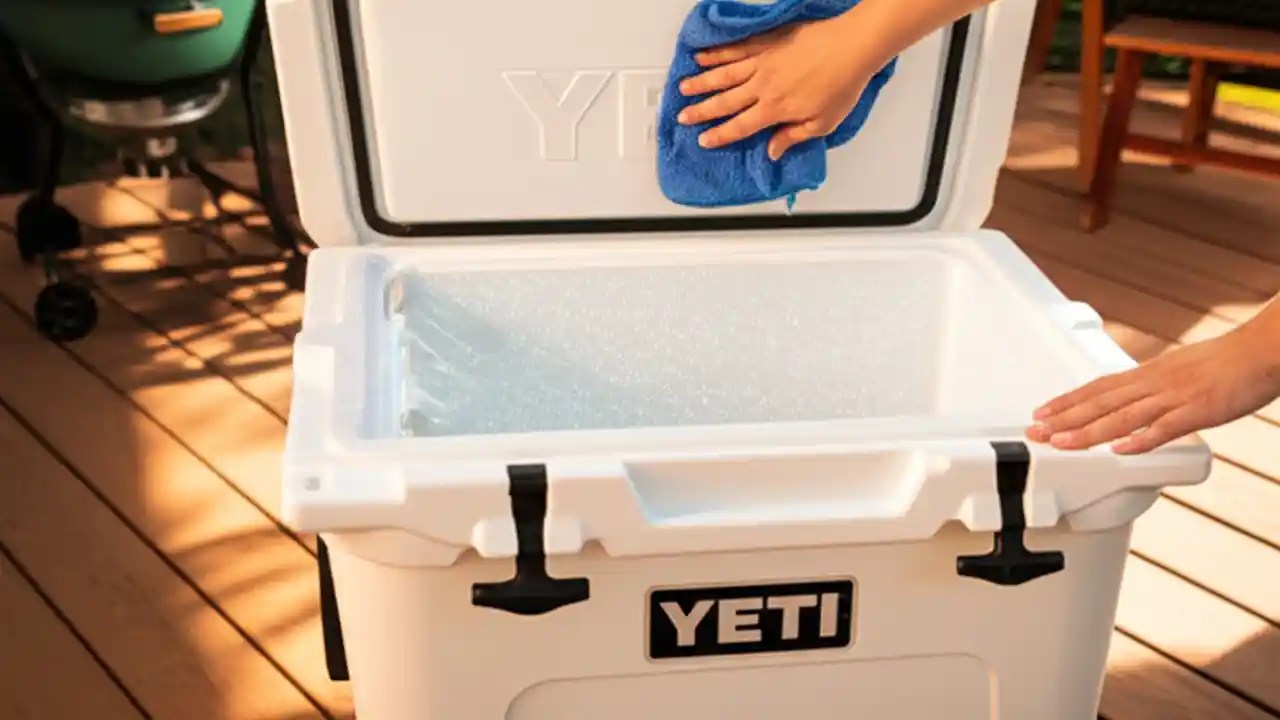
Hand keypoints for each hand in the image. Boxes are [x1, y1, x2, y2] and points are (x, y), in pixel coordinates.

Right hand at [676, 16, 874, 159]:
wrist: (852, 46)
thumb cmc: (842, 85)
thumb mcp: (822, 123)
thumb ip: (793, 137)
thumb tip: (772, 151)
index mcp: (775, 110)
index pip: (740, 126)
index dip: (719, 135)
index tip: (704, 140)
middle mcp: (763, 87)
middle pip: (725, 102)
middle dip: (702, 111)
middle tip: (683, 117)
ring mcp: (762, 62)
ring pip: (724, 75)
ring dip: (702, 83)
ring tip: (684, 88)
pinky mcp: (766, 42)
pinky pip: (735, 49)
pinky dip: (717, 53)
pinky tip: (703, 56)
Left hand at [1026, 326, 1279, 453]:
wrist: (1264, 350)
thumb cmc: (1227, 362)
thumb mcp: (1179, 371)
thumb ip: (1153, 386)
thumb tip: (1132, 397)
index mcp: (1149, 374)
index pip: (1098, 388)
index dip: (1067, 401)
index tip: (1041, 412)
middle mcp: (1155, 383)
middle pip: (1101, 402)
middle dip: (1064, 418)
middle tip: (1035, 430)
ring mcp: (1175, 397)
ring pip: (1123, 416)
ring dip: (1089, 431)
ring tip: (1061, 442)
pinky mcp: (1199, 410)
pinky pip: (1166, 428)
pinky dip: (1141, 439)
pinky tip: (1120, 450)